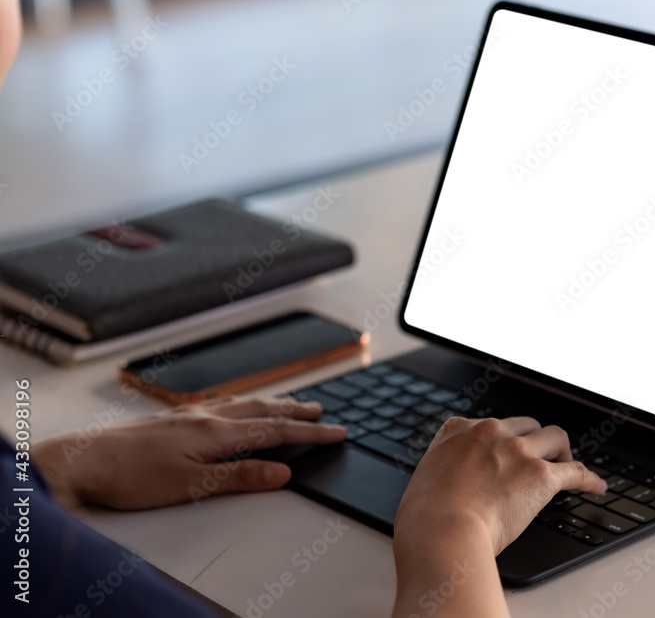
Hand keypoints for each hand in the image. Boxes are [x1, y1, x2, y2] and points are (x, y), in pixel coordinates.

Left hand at [34, 394, 345, 509]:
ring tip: (291, 403)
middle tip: (323, 411)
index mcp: (216, 432)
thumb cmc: (131, 476)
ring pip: (242, 404)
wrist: (83, 461)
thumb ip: (240, 477)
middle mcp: (206, 417)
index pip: (276, 430)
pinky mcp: (172, 419)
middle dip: (297, 411)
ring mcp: (188, 415)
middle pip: (263, 410)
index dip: (310, 432)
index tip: (337, 432)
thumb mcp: (192, 486)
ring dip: (272, 404)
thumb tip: (282, 472)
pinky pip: (221, 404)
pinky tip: (237, 407)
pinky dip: (243, 404)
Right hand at [391, 416, 606, 617]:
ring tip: (566, 467)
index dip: (500, 440)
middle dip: (534, 441)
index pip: (488, 425)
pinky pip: (575, 471)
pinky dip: (588, 479)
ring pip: (554, 437)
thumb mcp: (423, 482)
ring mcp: (516, 450)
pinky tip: (596, 486)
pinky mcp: (540, 475)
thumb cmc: (424, 519)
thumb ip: (441, 476)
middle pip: (525, 426)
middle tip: (539, 460)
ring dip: (561, 452)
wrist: (440, 533)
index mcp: (457, 431)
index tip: (505, 452)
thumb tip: (446, 492)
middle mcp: (489, 432)